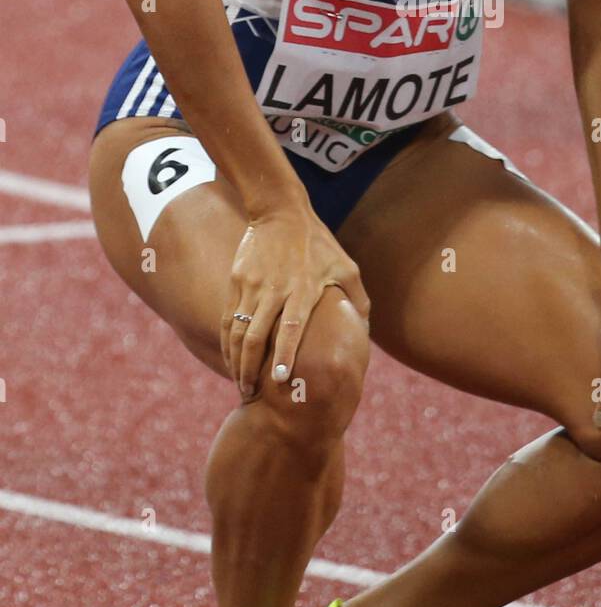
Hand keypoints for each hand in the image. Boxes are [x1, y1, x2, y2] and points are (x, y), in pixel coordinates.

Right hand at [221, 205, 369, 396]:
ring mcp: (251, 286)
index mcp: (303, 288)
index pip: (291, 327)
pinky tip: (231, 359)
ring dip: (236, 361)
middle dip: (250, 369)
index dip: (285, 353)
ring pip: (237, 331)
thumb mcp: (346, 266)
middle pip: (256, 336)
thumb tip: (366, 331)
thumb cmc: (319, 242)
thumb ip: (357, 300)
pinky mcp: (237, 281)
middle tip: (251, 395)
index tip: (280, 379)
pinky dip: (228, 343)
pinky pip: (228, 318)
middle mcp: (275, 289)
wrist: (280, 211)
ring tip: (241, 385)